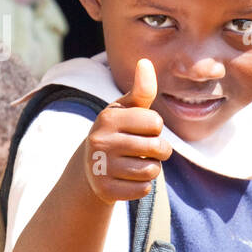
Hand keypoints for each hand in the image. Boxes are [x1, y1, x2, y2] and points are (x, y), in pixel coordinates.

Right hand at [82, 59, 172, 204]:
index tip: (141, 130)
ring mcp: (101, 167)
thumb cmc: (118, 132)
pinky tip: (127, 179)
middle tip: (146, 150)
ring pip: (152, 171)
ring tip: (135, 163)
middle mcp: (101, 141)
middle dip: (160, 150)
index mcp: (108, 118)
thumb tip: (145, 61)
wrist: (92, 167)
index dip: (155, 128)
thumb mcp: (127, 110)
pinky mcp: (105, 190)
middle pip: (158, 148)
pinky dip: (142, 186)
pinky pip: (143, 190)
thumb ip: (141, 90)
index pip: (155, 123)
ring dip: (151, 168)